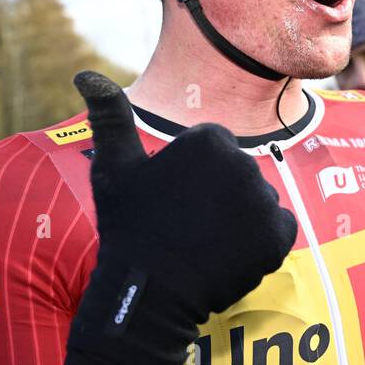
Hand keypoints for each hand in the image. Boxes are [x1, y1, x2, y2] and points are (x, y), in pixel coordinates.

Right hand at [66, 71, 296, 364]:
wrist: (151, 293)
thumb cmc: (128, 229)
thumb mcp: (113, 169)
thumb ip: (110, 116)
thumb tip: (85, 72)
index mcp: (209, 139)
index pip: (213, 149)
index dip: (191, 176)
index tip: (172, 200)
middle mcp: (243, 162)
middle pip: (237, 174)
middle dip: (218, 195)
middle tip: (186, 224)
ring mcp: (264, 200)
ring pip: (256, 201)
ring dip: (238, 218)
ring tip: (205, 241)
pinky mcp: (279, 235)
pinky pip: (277, 229)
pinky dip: (260, 241)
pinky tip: (229, 253)